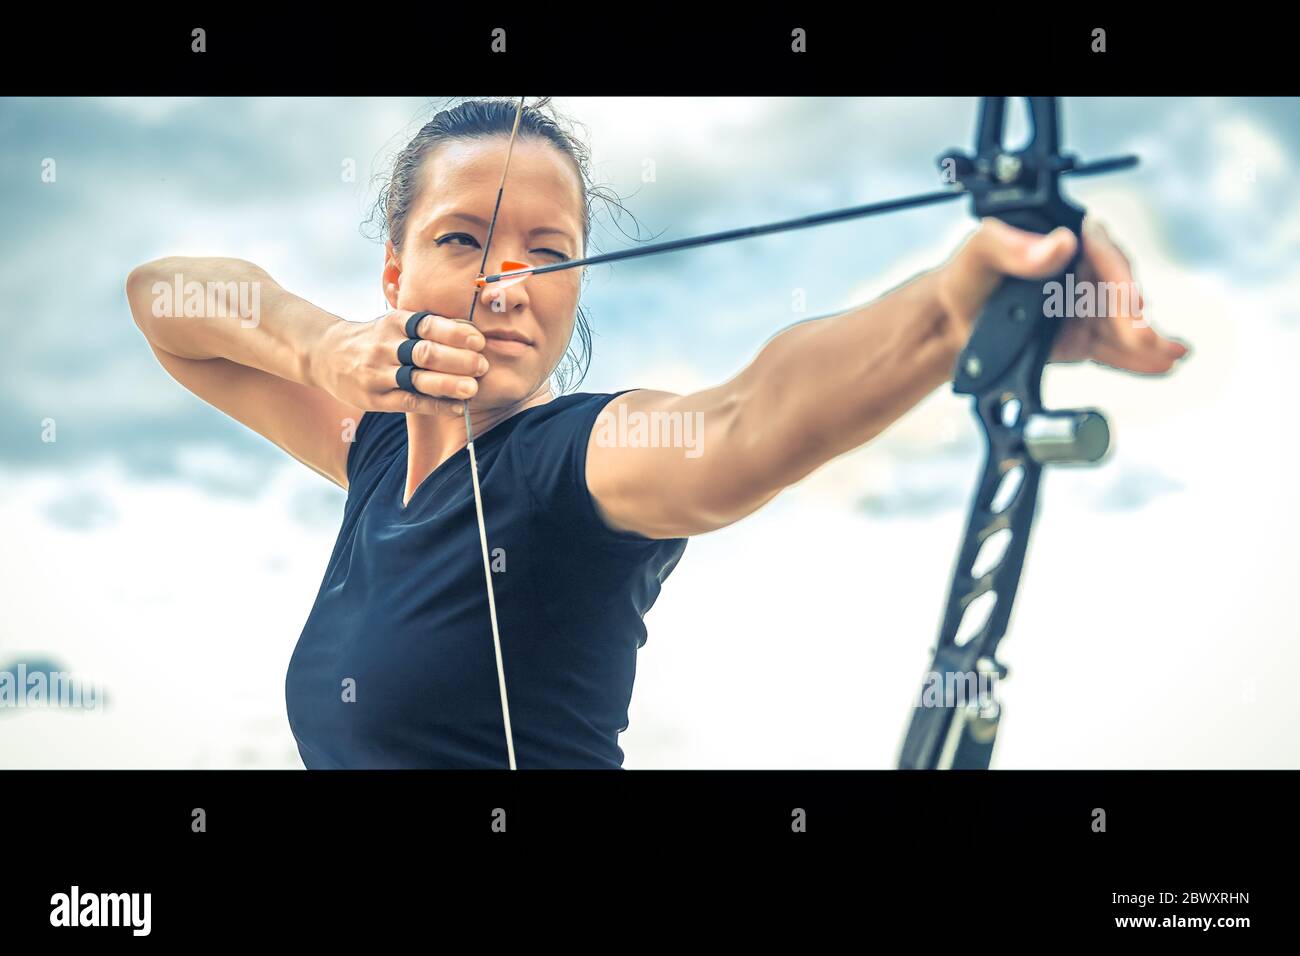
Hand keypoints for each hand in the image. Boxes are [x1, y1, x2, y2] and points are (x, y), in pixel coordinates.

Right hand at [312, 309, 488, 414]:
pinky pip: (409, 402)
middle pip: (426, 352)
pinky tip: (458, 407)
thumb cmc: (376, 338)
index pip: (429, 325)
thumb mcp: (395, 324)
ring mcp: (378, 373)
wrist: (326, 354)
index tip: (479, 341)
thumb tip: (472, 329)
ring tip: (473, 388)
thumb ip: (429, 327)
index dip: (456, 333)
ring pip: (417, 379)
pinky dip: (436, 405)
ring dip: (449, 384)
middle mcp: (386, 346)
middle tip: (482, 366)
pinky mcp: (374, 398)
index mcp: (395, 323)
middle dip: (458, 360)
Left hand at [934, 215, 1188, 373]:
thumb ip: (1013, 245)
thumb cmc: (967, 277)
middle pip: (1117, 290)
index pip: (1102, 251)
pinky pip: (1113, 347)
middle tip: (1142, 336)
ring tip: (1168, 354)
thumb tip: (1059, 244)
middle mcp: (1083, 269)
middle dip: (1133, 316)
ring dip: (1147, 339)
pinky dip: (1136, 358)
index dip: (1119, 276)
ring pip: (1122, 322)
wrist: (954, 321)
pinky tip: (1163, 363)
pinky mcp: (1083, 336)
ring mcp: (1085, 305)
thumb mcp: (980, 252)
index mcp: (1065, 238)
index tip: (1129, 299)